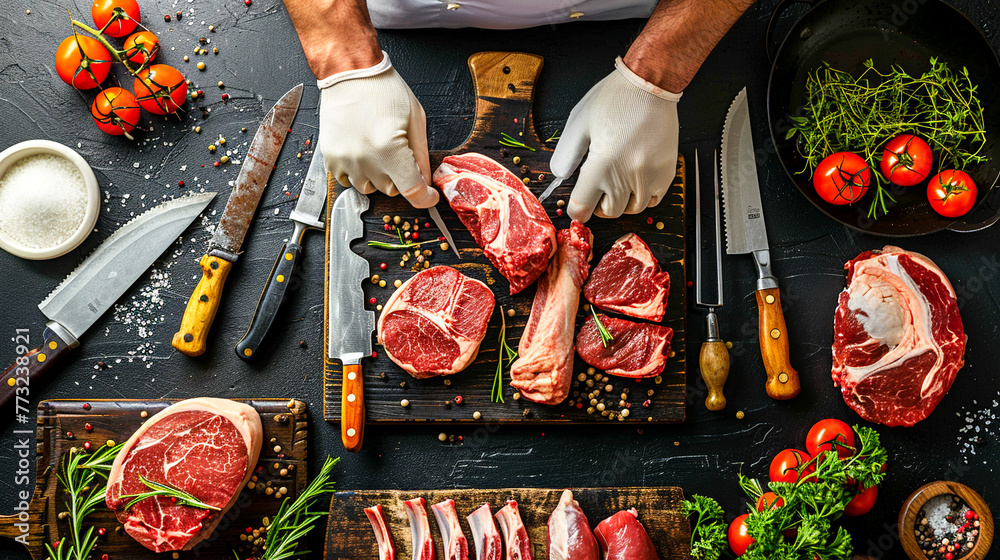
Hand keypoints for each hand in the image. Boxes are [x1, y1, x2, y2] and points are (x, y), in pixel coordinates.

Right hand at [318, 51, 438, 207]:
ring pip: (369, 188)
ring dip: (378, 176)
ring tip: (378, 150)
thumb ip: (420, 154)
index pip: (412, 191)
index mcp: (389, 149)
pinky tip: (362, 152)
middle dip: (399, 176)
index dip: (425, 197)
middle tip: (398, 153)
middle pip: (391, 190)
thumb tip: (425, 179)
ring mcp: (345, 160)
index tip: (429, 195)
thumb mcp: (415, 118)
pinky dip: (357, 172)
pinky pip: (348, 181)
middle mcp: (365, 159)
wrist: (350, 72)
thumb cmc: (383, 89)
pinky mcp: (330, 158)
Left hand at [550, 57, 680, 221]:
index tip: (577, 205)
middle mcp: (626, 176)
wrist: (650, 85)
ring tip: (618, 181)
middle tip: (598, 189)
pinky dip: (643, 196)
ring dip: (622, 201)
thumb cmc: (614, 100)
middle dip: (599, 204)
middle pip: (608, 212)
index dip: (576, 209)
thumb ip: (566, 155)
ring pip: (632, 208)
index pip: (582, 208)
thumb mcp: (579, 124)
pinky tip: (636, 180)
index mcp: (601, 165)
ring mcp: (650, 176)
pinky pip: (653, 200)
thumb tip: (560, 177)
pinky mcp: (667, 173)